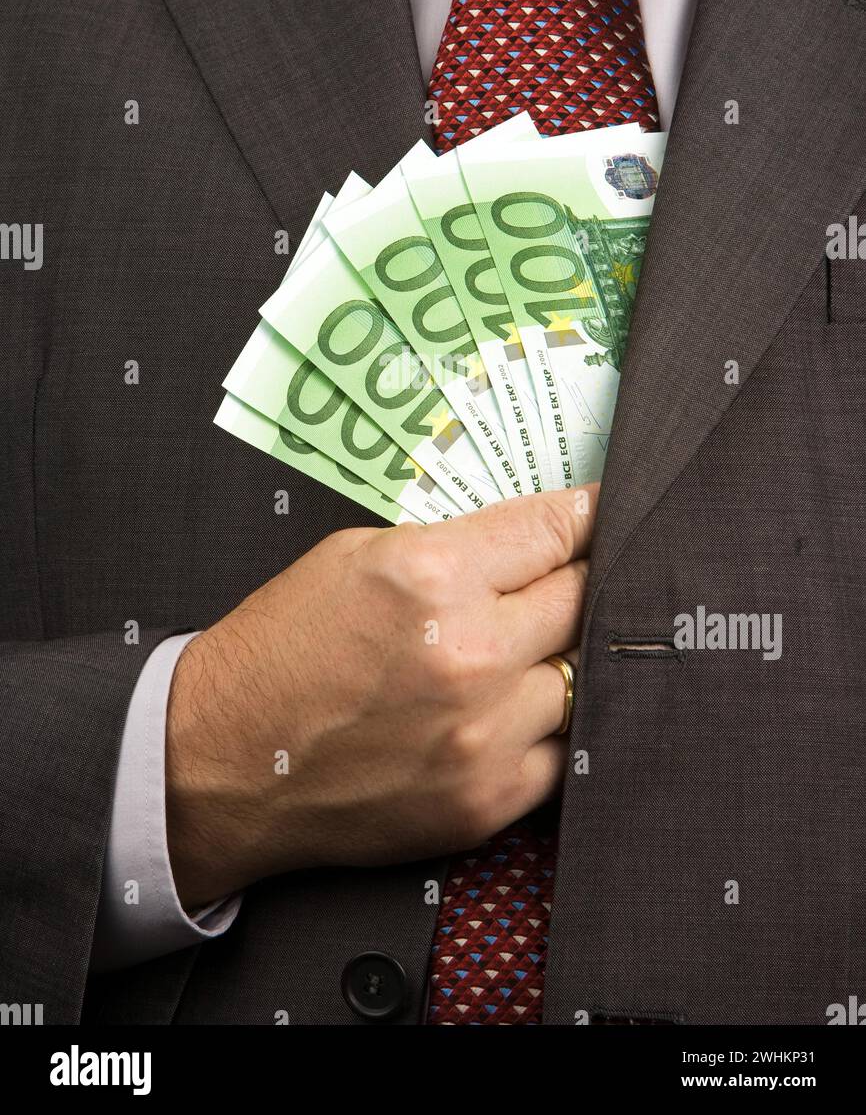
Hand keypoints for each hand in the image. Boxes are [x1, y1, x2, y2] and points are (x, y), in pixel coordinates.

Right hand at [165, 484, 596, 908]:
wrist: (219, 762)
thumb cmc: (279, 651)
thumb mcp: (353, 556)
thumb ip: (452, 545)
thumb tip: (530, 539)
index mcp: (431, 576)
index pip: (553, 529)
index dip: (588, 514)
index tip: (605, 511)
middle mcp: (467, 652)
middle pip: (583, 598)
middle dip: (585, 577)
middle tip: (584, 571)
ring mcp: (482, 734)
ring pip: (582, 677)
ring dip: (564, 657)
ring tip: (536, 647)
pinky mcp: (484, 799)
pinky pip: (561, 752)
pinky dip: (546, 727)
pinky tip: (515, 709)